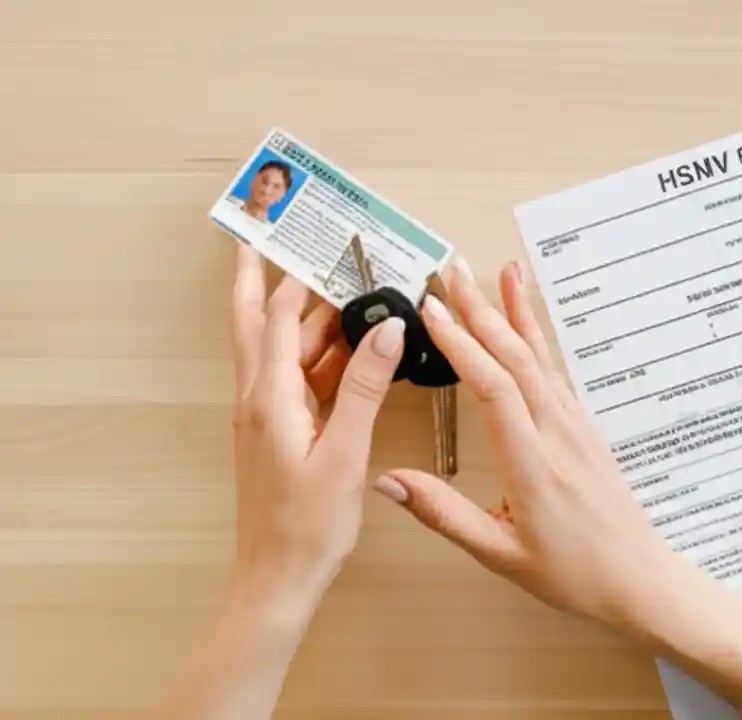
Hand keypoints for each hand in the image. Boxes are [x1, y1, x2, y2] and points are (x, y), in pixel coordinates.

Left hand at [231, 245, 403, 602]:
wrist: (278, 579)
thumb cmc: (307, 527)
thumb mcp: (346, 453)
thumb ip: (365, 387)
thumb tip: (385, 329)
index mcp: (270, 399)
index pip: (275, 317)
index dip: (291, 274)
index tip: (301, 236)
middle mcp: (260, 400)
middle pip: (257, 323)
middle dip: (261, 277)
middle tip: (268, 236)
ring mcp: (268, 417)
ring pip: (280, 350)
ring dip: (302, 317)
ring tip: (335, 286)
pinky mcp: (281, 434)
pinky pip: (298, 380)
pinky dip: (320, 357)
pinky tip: (349, 350)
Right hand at [374, 259, 690, 626]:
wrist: (639, 578)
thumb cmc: (572, 573)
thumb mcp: (499, 554)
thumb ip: (444, 514)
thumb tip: (388, 481)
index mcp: (532, 464)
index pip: (494, 389)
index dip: (462, 346)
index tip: (432, 310)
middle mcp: (557, 434)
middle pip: (516, 359)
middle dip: (481, 310)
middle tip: (450, 270)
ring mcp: (576, 427)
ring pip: (540, 358)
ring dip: (514, 312)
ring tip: (498, 270)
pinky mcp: (585, 428)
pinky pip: (555, 372)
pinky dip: (538, 338)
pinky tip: (528, 320)